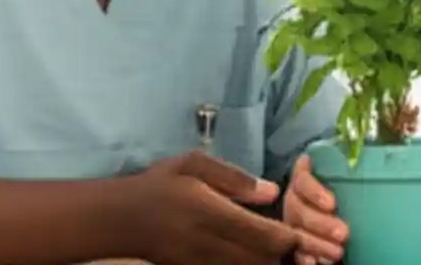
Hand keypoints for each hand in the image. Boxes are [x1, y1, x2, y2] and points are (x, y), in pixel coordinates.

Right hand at [123, 149, 299, 264]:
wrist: (120, 219)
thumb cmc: (160, 184)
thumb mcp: (193, 165)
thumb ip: (234, 178)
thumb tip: (272, 192)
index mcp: (208, 211)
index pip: (261, 234)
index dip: (288, 238)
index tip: (300, 229)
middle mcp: (206, 242)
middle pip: (260, 259)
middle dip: (283, 254)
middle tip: (296, 241)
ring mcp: (200, 262)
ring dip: (266, 261)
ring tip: (277, 249)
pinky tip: (253, 254)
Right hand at [283, 154, 347, 263]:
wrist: (342, 219)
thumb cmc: (348, 195)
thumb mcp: (347, 184)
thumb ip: (347, 177)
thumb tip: (368, 169)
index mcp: (305, 182)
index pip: (302, 180)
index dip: (314, 191)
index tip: (332, 203)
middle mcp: (295, 200)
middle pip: (298, 208)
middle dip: (320, 222)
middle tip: (343, 233)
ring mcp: (292, 222)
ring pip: (296, 231)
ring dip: (316, 243)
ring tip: (338, 252)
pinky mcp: (293, 242)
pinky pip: (293, 251)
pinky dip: (304, 258)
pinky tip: (313, 262)